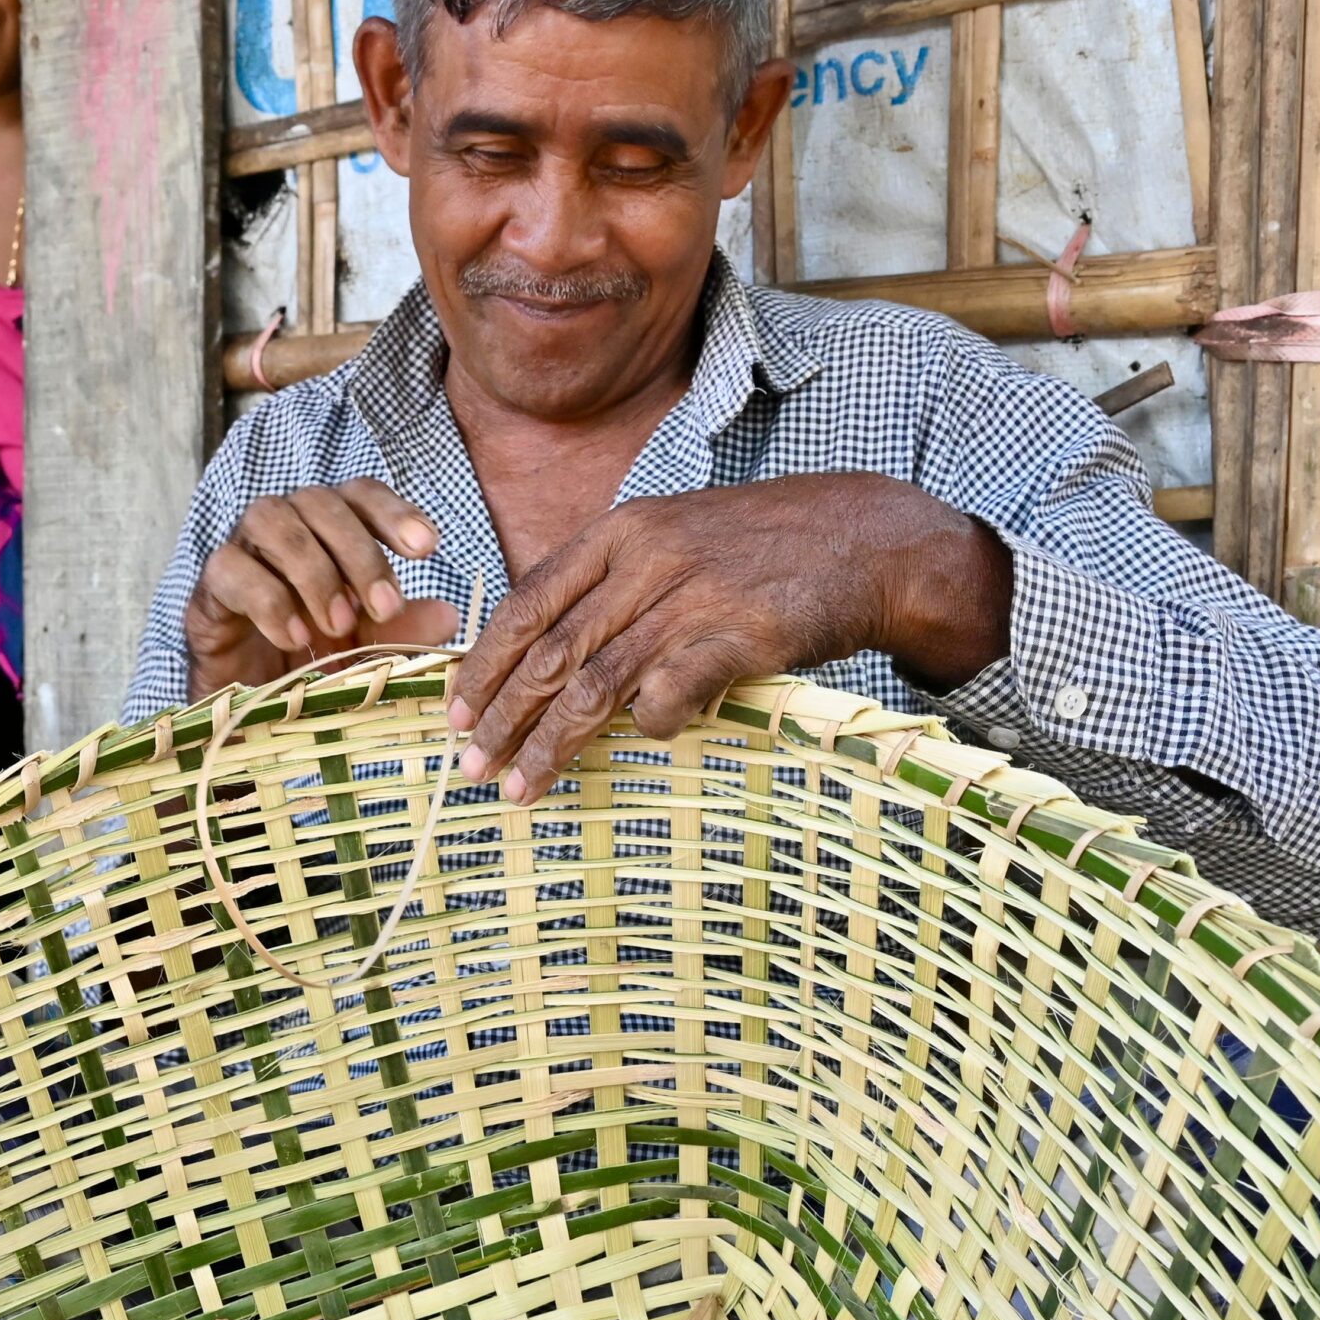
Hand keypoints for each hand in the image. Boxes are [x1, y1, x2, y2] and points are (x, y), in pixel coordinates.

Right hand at [185, 481, 462, 695]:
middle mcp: (287, 523)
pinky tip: (295, 637)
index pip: (361, 494)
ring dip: (313, 572)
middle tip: (385, 608)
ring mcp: (244, 548)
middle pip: (321, 503)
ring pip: (273, 521)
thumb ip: (405, 629)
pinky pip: (232, 568)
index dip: (394, 512)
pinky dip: (269, 601)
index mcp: (329, 527)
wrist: (249, 698)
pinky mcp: (211, 585)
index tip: (428, 547)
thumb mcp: (369, 646)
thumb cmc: (312, 654)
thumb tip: (450, 615)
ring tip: (337, 625)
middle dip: (359, 554)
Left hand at [449, 474, 1010, 801]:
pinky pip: (668, 695)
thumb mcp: (674, 533)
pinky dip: (647, 725)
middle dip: (500, 716)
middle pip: (548, 652)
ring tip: (520, 788)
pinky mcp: (737, 636)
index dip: (484, 664)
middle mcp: (645, 560)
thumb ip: (613, 577)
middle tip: (470, 765)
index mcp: (619, 531)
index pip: (526, 604)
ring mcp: (690, 598)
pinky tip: (642, 739)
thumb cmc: (762, 545)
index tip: (456, 710)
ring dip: (549, 746)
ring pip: (593, 686)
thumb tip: (547, 643)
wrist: (863, 537)